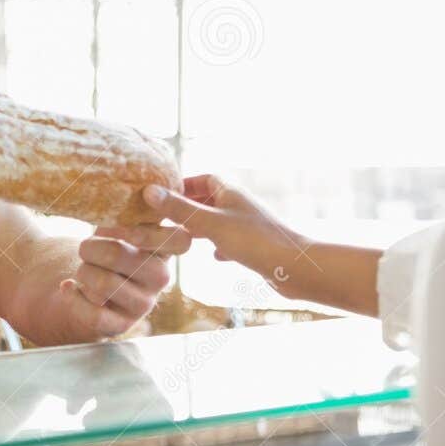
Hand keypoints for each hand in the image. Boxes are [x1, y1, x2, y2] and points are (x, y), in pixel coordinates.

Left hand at [59, 221, 190, 337]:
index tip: (123, 226)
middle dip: (91, 248)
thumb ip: (129, 210)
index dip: (150, 230)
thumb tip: (135, 187)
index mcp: (165, 250)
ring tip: (82, 269)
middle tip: (85, 247)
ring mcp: (143, 304)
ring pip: (103, 283)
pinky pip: (92, 312)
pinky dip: (72, 295)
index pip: (181, 240)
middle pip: (120, 254)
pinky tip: (67, 287)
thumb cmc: (108, 248)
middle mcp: (161, 278)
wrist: (86, 289)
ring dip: (83, 271)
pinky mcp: (120, 325)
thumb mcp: (119, 226)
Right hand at [143, 175, 305, 291]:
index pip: (204, 178)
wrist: (296, 267)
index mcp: (230, 192)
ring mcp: (248, 226)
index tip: (162, 194)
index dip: (184, 184)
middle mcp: (240, 205)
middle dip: (189, 206)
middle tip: (165, 217)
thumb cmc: (255, 241)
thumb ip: (180, 210)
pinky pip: (233, 241)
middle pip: (210, 199)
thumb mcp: (211, 224)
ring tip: (182, 235)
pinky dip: (220, 245)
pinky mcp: (255, 246)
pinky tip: (214, 256)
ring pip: (220, 221)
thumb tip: (148, 191)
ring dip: (202, 226)